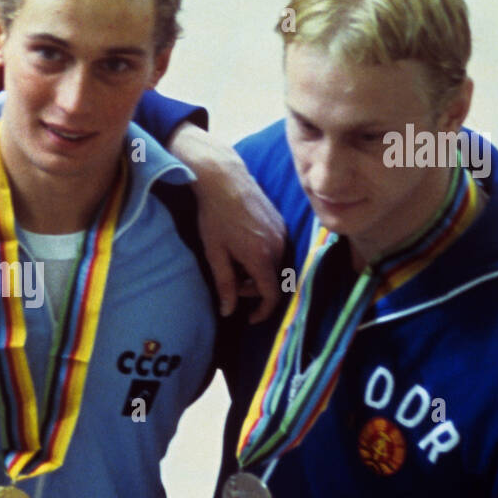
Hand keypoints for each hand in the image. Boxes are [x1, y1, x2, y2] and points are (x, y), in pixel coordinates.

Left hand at [167, 123, 285, 321]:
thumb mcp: (215, 253)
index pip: (271, 295)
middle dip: (254, 290)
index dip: (262, 311)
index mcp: (261, 257)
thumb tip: (229, 311)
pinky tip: (243, 250)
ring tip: (235, 264)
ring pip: (276, 267)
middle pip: (273, 282)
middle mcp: (278, 246)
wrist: (224, 179)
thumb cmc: (215, 216)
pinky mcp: (281, 224)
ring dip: (258, 274)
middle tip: (232, 284)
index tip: (250, 318)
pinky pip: (277, 251)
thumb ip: (225, 284)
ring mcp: (282, 233)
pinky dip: (263, 259)